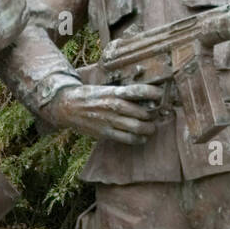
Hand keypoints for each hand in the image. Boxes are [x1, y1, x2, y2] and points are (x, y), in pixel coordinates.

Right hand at [47, 83, 161, 144]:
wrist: (68, 106)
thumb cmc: (91, 96)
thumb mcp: (107, 88)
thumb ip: (124, 93)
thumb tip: (147, 98)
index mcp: (115, 92)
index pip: (140, 91)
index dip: (155, 94)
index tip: (161, 96)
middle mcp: (114, 106)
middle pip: (144, 112)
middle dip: (154, 115)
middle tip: (156, 115)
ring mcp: (110, 120)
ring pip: (138, 127)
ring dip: (149, 129)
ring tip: (151, 127)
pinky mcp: (106, 133)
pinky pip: (128, 139)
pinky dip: (139, 139)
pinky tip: (142, 137)